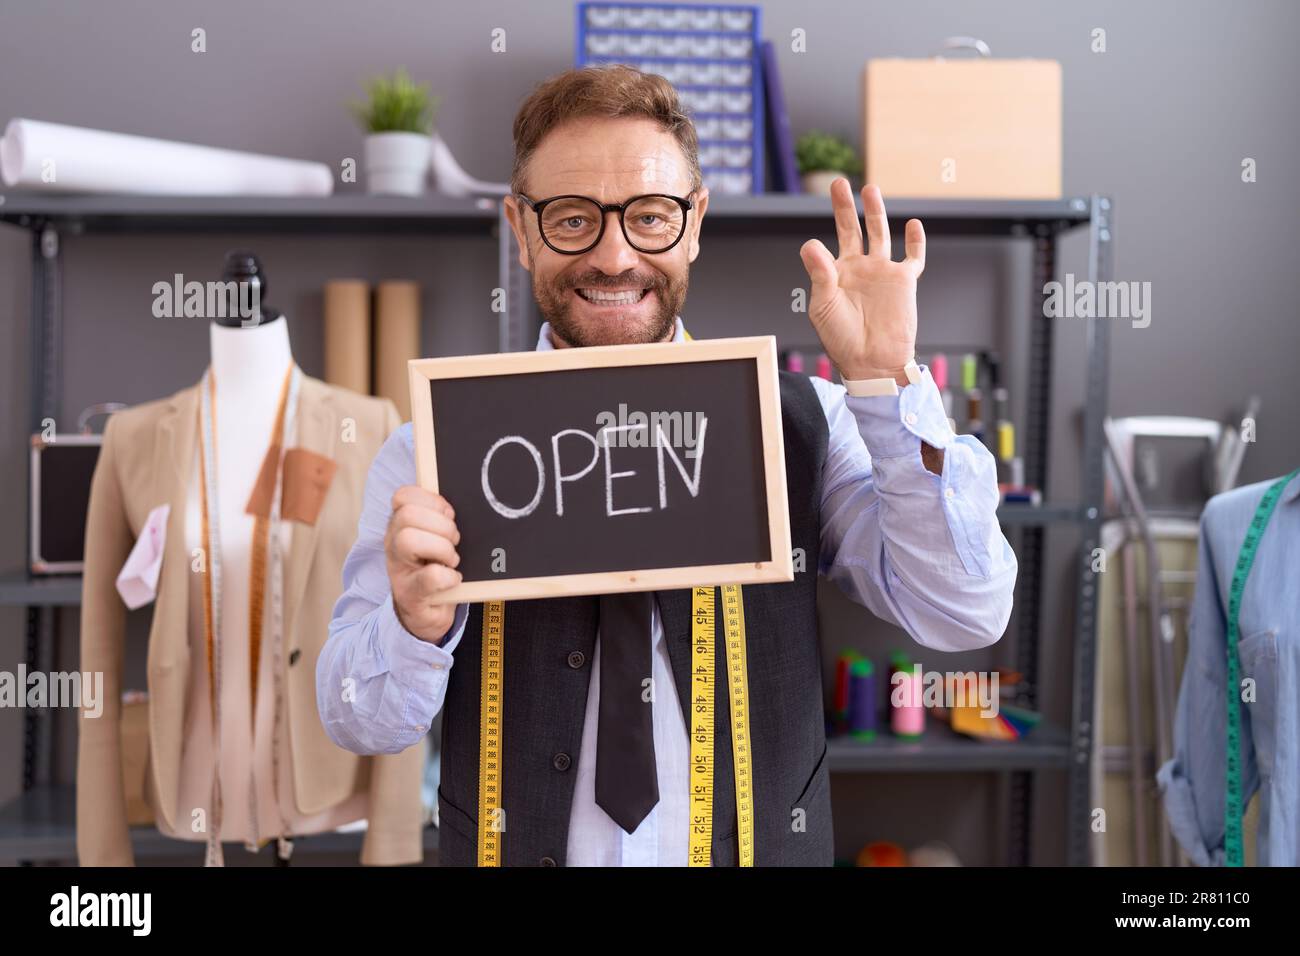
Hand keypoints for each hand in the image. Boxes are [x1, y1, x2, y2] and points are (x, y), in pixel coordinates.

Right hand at [385, 486, 461, 643]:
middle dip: (442, 526)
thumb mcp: (433, 540)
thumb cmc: (433, 570)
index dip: (432, 501)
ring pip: (409, 540)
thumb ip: (438, 520)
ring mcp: (399, 570)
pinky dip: (449, 577)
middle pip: (407, 515)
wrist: (425, 613)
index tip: (449, 515)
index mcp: (400, 526)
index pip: (403, 496)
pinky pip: (430, 576)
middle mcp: (393, 544)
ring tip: (451, 560)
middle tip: (454, 542)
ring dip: (441, 549)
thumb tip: (456, 506)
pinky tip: (452, 579)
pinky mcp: (410, 594)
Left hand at [799, 179, 924, 382]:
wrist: (872, 362)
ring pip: (880, 234)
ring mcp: (882, 272)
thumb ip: (820, 274)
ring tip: (870, 189)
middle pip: (853, 229)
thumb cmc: (843, 340)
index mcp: (836, 273)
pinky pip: (913, 257)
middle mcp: (859, 268)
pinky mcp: (904, 281)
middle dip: (846, 206)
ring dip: (875, 212)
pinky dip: (915, 241)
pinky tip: (913, 224)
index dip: (826, 231)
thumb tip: (810, 243)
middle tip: (839, 183)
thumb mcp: (824, 307)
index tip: (822, 226)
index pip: (829, 244)